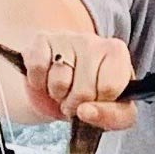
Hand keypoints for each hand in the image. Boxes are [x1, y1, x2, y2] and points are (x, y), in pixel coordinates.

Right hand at [19, 30, 136, 131]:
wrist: (62, 74)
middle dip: (76, 103)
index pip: (110, 88)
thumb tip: (85, 111)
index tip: (97, 98)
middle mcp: (93, 40)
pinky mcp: (41, 40)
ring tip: (63, 86)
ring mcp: (65, 38)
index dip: (100, 103)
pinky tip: (47, 76)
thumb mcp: (114, 108)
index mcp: (116, 52)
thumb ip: (110, 115)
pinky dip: (38, 82)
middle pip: (84, 91)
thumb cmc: (94, 90)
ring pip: (59, 83)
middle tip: (76, 95)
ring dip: (57, 94)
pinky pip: (38, 69)